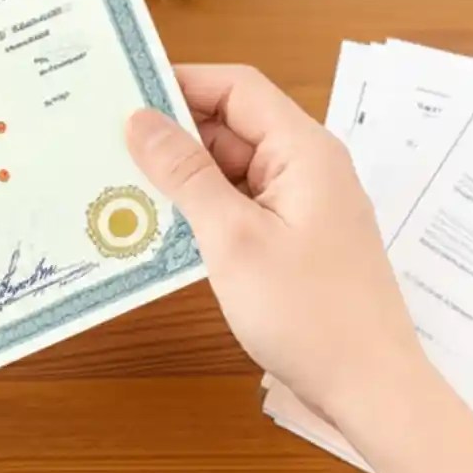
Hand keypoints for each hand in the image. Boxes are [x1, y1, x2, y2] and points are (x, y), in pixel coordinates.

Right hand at [125, 65, 472, 472]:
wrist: (368, 390)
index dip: (180, 82)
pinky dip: (196, 211)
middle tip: (104, 143)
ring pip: (227, 171)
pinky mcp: (290, 240)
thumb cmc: (310, 314)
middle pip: (228, 127)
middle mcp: (304, 169)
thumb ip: (184, 174)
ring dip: (178, 177)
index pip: (236, 88)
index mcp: (303, 151)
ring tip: (117, 184)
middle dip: (170, 133)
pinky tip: (154, 226)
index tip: (122, 92)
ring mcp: (298, 206)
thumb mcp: (233, 238)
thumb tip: (139, 120)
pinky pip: (235, 206)